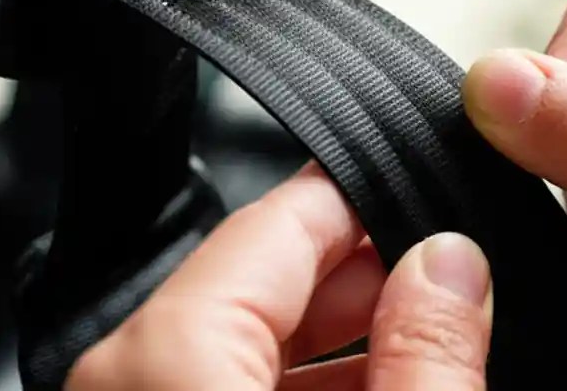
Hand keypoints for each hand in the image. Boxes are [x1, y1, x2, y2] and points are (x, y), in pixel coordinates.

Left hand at [66, 165, 493, 390]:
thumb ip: (429, 356)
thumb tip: (451, 266)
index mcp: (165, 367)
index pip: (275, 226)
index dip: (363, 199)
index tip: (425, 195)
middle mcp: (115, 385)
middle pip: (249, 284)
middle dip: (355, 277)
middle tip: (443, 280)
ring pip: (229, 347)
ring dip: (327, 344)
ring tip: (417, 349)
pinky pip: (207, 390)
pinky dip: (283, 387)